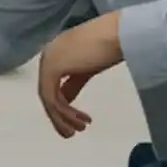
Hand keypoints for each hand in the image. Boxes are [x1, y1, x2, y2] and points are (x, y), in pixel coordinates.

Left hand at [37, 11, 124, 138]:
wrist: (119, 33)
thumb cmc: (110, 45)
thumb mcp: (87, 68)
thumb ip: (73, 82)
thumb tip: (66, 100)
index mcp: (56, 52)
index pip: (52, 84)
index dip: (63, 106)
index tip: (80, 120)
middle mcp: (48, 54)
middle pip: (47, 92)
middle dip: (60, 115)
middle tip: (73, 132)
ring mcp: (49, 60)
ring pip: (48, 98)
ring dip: (62, 118)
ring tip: (78, 131)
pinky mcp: (52, 67)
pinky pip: (51, 97)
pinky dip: (63, 113)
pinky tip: (78, 121)